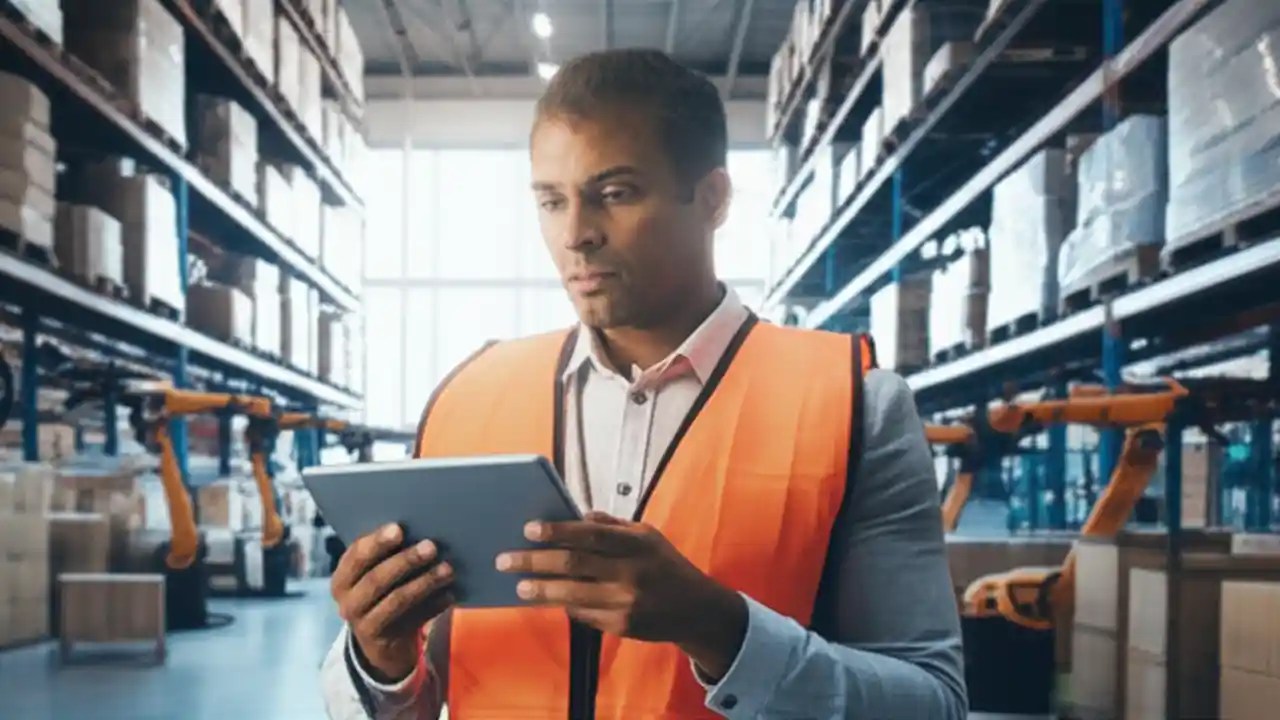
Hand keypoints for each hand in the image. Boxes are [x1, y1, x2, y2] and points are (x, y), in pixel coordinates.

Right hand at [330, 524, 455, 682]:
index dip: (377, 542)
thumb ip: (386, 556)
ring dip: (425, 582)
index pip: (356, 556)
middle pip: (376, 579)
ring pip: (397, 600)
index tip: (399, 528)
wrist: (380, 643)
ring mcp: (363, 625)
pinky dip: (433, 606)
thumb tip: (419, 529)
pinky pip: (412, 621)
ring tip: (448, 569)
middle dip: (405, 560)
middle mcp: (347, 603)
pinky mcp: (384, 642)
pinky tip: (450, 595)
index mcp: (342, 579)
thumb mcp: (374, 575)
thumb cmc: (382, 593)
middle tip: (432, 546)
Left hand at [495, 512, 747, 679]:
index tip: (528, 529)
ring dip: (540, 590)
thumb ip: (612, 525)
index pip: (589, 534)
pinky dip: (564, 605)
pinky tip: (548, 599)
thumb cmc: (665, 565)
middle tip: (506, 560)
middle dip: (534, 562)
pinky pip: (583, 613)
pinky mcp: (620, 626)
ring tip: (519, 586)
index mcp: (636, 544)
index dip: (557, 531)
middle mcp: (630, 573)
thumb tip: (576, 516)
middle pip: (572, 565)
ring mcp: (625, 602)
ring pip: (571, 595)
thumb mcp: (647, 536)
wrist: (696, 609)